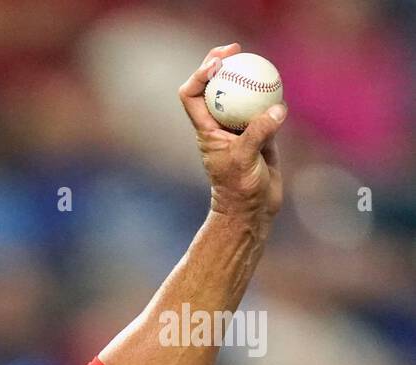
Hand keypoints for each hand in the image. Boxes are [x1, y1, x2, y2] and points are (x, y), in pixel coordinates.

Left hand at [179, 43, 285, 218]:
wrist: (252, 208)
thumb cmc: (240, 189)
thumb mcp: (246, 160)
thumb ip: (259, 133)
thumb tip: (278, 108)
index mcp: (206, 129)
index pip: (192, 95)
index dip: (200, 74)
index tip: (218, 63)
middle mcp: (219, 125)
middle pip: (214, 87)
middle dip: (221, 65)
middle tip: (238, 50)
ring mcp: (238, 128)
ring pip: (239, 95)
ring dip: (245, 77)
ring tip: (259, 63)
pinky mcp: (258, 133)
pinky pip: (262, 108)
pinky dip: (268, 95)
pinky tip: (278, 86)